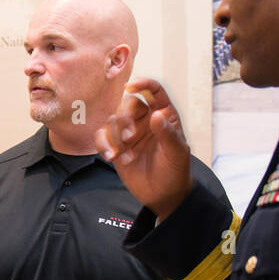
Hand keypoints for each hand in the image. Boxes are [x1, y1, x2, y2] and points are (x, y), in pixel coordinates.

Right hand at [95, 77, 193, 219]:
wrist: (163, 195)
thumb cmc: (175, 171)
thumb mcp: (176, 152)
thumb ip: (167, 133)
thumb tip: (156, 115)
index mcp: (163, 115)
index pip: (153, 91)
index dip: (143, 84)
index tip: (131, 86)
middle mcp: (145, 119)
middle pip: (127, 104)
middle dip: (124, 118)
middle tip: (129, 137)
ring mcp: (129, 132)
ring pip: (112, 120)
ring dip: (114, 136)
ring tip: (122, 155)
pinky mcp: (116, 146)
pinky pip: (102, 136)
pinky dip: (103, 145)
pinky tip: (111, 157)